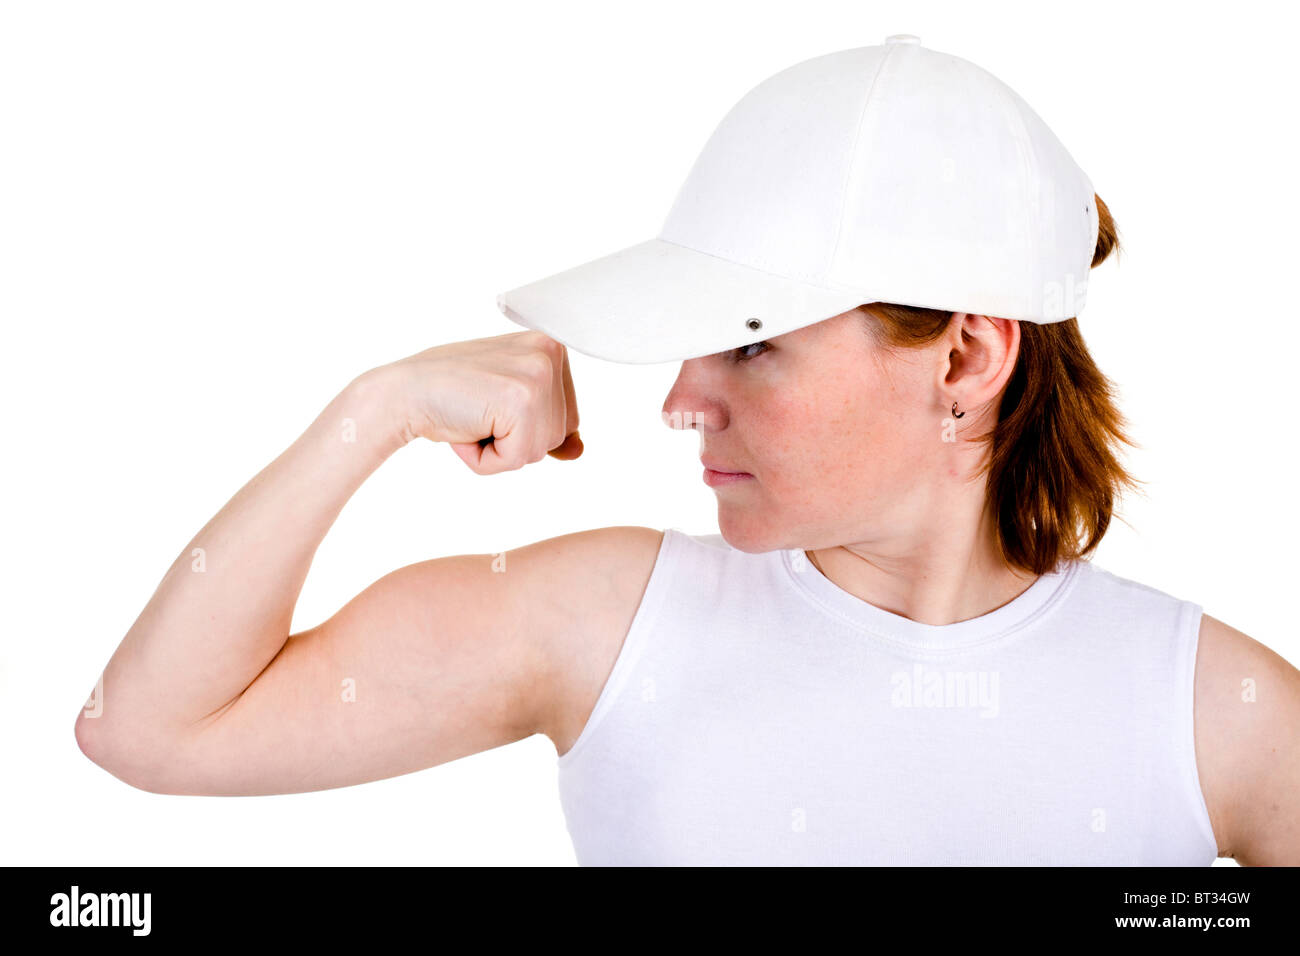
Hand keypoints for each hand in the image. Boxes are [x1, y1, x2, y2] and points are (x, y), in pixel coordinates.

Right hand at [361, 330, 582, 474]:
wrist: (402, 393)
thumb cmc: (451, 396)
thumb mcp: (508, 405)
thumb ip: (546, 424)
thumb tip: (578, 452)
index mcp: (551, 346)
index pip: (567, 419)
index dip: (524, 428)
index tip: (490, 401)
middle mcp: (551, 352)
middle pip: (559, 435)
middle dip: (514, 439)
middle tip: (477, 411)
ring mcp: (538, 373)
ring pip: (540, 450)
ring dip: (499, 450)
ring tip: (471, 417)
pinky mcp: (522, 400)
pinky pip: (516, 460)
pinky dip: (485, 461)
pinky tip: (465, 429)